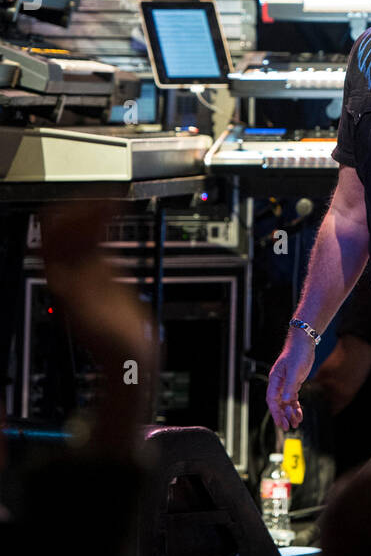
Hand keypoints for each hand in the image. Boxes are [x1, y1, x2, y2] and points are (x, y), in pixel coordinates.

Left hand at [41, 202, 152, 374]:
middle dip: (83, 207)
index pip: (54, 237)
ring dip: (93, 210)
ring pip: (76, 228)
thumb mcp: (97, 321)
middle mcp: (69, 271)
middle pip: (62, 226)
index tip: (97, 204)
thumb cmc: (115, 345)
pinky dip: (104, 220)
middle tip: (108, 199)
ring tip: (116, 201)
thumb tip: (58, 277)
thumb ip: (79, 298)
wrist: (130, 357)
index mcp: (65, 281)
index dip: (71, 216)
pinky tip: (119, 213)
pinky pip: (93, 236)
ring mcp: (83, 269)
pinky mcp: (99, 270)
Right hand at [267, 333, 314, 430]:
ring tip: (296, 423)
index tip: (281, 423)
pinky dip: (296, 407)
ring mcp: (286, 384)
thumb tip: (286, 402)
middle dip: (282, 416)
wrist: (304, 343)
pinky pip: (293, 399)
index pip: (272, 400)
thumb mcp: (294, 371)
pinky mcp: (294, 383)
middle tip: (288, 427)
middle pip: (278, 404)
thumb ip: (290, 386)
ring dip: (290, 413)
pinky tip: (299, 414)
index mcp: (275, 380)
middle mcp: (278, 383)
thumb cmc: (297, 354)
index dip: (276, 412)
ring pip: (286, 403)